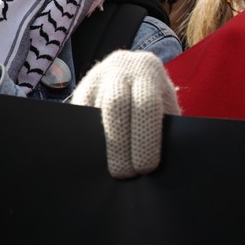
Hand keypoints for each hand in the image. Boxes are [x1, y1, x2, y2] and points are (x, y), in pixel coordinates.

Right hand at [71, 50, 179, 178]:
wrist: (133, 70)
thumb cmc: (156, 98)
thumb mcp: (166, 104)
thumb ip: (165, 126)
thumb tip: (158, 165)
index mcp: (148, 71)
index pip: (146, 104)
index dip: (145, 138)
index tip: (145, 168)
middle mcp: (120, 69)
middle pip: (115, 105)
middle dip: (119, 143)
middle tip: (123, 174)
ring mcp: (95, 77)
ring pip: (91, 111)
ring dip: (99, 144)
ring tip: (106, 170)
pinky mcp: (79, 89)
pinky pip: (78, 115)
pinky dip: (86, 137)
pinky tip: (92, 157)